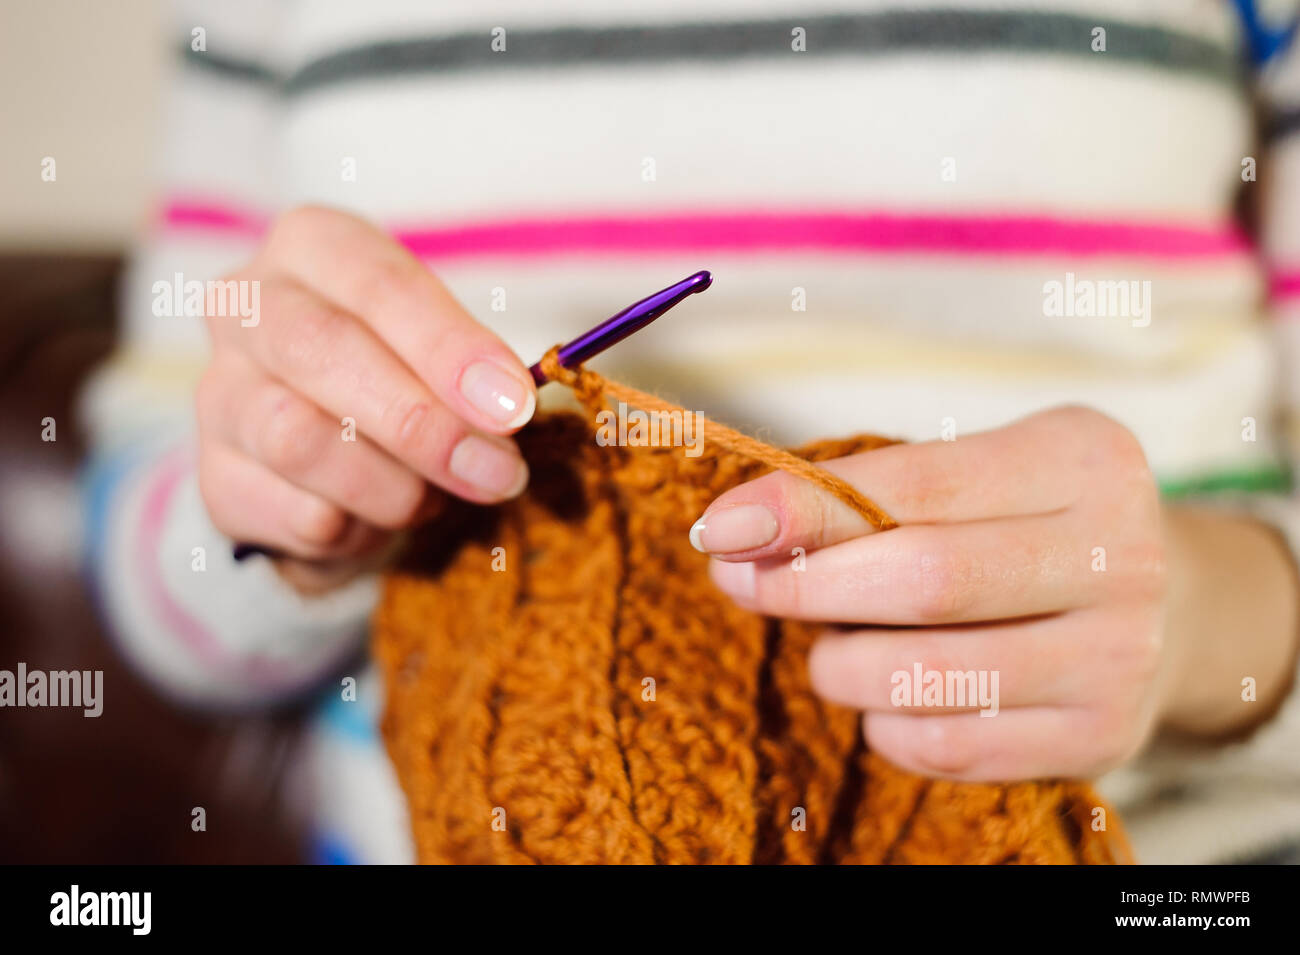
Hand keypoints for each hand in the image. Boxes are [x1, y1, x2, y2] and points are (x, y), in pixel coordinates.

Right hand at [196, 206, 535, 581]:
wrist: (334, 459)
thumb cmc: (404, 376)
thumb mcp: (445, 351)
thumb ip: (472, 373)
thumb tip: (506, 410)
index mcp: (313, 245)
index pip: (379, 283)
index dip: (449, 348)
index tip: (512, 407)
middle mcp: (247, 304)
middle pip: (320, 351)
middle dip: (422, 423)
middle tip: (495, 472)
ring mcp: (219, 392)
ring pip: (298, 439)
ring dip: (393, 487)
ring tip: (434, 499)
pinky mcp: (215, 477)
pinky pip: (294, 513)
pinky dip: (358, 531)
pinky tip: (378, 520)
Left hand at [692, 406, 1299, 780]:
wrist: (1169, 607)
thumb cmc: (1029, 526)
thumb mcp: (975, 475)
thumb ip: (871, 493)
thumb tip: (737, 532)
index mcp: (1080, 460)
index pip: (915, 483)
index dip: (803, 507)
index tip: (720, 527)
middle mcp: (1120, 555)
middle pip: (923, 581)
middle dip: (804, 584)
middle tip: (741, 581)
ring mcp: (1118, 655)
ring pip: (926, 677)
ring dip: (837, 664)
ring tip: (828, 646)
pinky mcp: (1101, 738)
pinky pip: (949, 744)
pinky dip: (885, 724)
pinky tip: (885, 697)